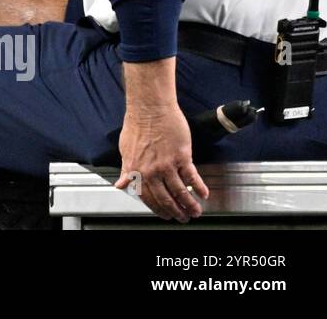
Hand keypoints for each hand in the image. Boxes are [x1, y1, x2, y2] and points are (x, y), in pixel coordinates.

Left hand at [114, 105, 208, 222]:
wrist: (150, 108)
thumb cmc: (137, 125)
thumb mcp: (126, 150)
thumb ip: (127, 170)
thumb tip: (121, 184)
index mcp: (136, 170)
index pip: (147, 197)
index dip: (157, 209)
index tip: (164, 215)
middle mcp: (151, 171)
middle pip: (165, 199)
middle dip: (175, 212)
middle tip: (183, 218)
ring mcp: (167, 165)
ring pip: (181, 192)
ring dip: (190, 205)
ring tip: (196, 211)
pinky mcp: (182, 157)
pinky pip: (192, 177)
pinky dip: (199, 188)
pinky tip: (204, 194)